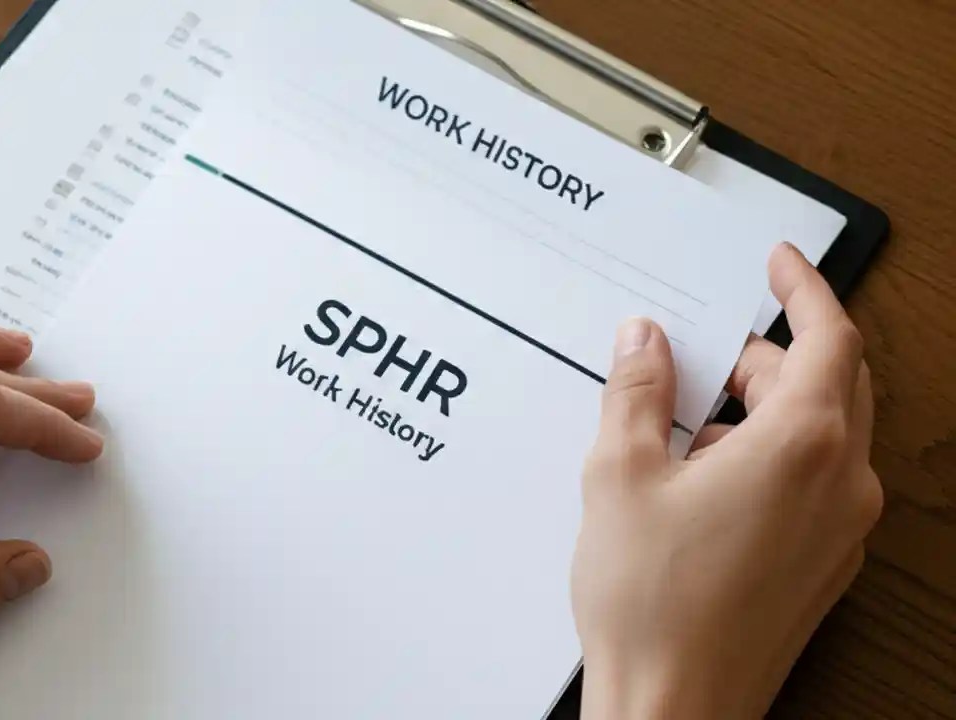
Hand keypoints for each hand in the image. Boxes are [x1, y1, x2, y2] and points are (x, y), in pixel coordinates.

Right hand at [572, 243, 881, 718]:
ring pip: (822, 432)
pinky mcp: (826, 563)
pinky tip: (704, 482)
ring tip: (684, 433)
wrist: (674, 706)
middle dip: (771, 357)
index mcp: (799, 448)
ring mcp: (841, 530)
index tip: (784, 263)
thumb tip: (645, 341)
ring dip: (765, 411)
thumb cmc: (652, 605)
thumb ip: (636, 391)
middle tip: (704, 358)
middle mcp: (839, 485)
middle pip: (831, 382)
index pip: (829, 337)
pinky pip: (815, 479)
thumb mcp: (620, 474)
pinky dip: (772, 456)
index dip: (806, 288)